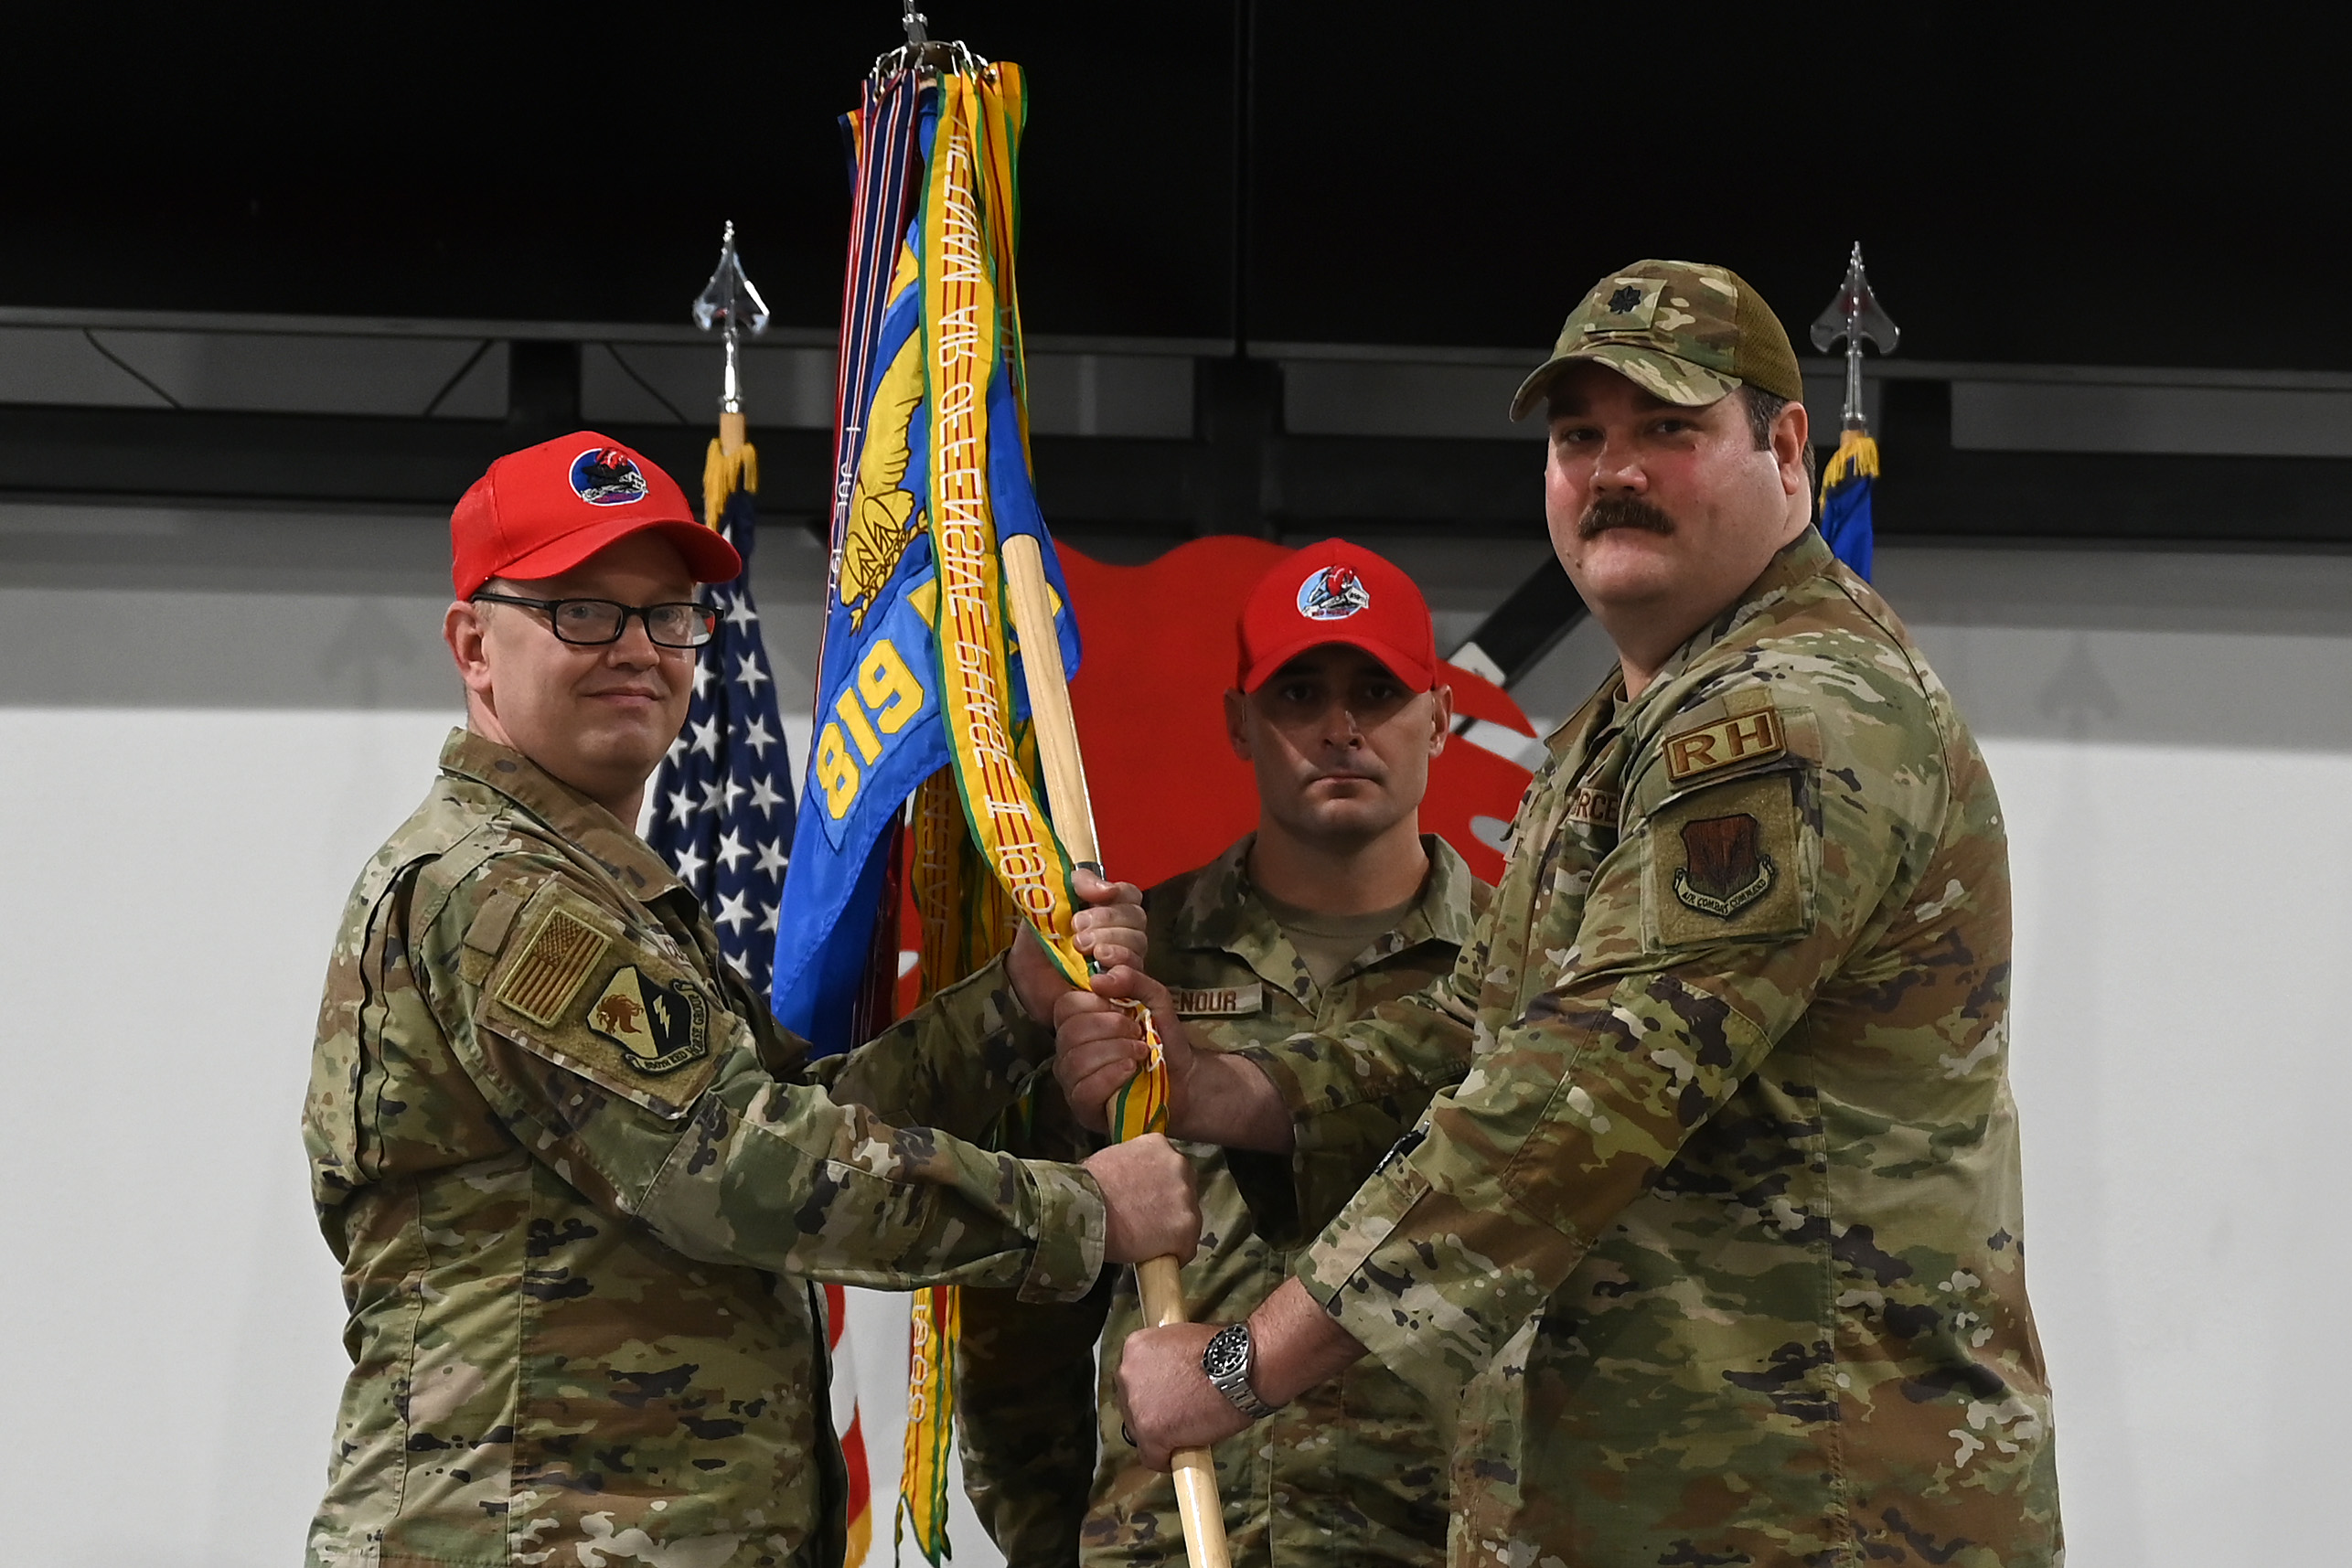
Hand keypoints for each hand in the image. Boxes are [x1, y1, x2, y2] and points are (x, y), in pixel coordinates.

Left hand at [1007, 868, 1146, 1021]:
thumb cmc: (1036, 950)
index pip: (1128, 894)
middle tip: (1076, 931)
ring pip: (1138, 942)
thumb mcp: (1044, 909)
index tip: (1094, 897)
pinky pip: (1137, 972)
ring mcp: (1125, 961)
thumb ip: (1071, 888)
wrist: (1024, 990)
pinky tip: (1097, 973)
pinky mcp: (1124, 987)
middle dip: (1106, 919)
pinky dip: (1119, 967)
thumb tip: (1106, 887)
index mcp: (1103, 911)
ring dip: (1111, 942)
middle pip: (1135, 917)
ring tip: (1082, 950)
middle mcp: (1120, 934)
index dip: (1117, 892)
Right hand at [1051, 965, 1195, 1134]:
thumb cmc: (1161, 1037)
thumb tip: (1099, 978)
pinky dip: (1111, 1075)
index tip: (1124, 1009)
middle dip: (1111, 1028)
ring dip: (1116, 1051)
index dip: (1096, 1004)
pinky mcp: (1082, 1107)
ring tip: (1140, 1052)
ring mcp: (1071, 1080)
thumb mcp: (1154, 997)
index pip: (1065, 1005)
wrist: (1183, 1078)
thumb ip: (1132, 977)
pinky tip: (1132, 1070)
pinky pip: (1084, 1089)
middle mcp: (1067, 1050)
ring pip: (1076, 1060)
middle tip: (1137, 1033)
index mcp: (1078, 1021)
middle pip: (1070, 1032)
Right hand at [1082, 1133, 1200, 1265]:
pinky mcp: (1187, 1227)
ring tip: (1148, 1242)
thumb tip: (1127, 1182)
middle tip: (1148, 1220)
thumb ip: (1130, 1166)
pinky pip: (1186, 1247)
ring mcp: (1186, 1197)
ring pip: (1188, 1219)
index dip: (1159, 1186)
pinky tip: (1155, 1258)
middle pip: (1183, 1190)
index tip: (1148, 1199)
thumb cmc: (1087, 1187)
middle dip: (1170, 1205)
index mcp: (1159, 1145)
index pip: (1169, 1167)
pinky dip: (1174, 1254)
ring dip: (1173, 1230)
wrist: (1085, 1211)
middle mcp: (1179, 1165)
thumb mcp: (1110, 1160)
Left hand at [1114, 1322, 1249, 1470]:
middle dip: (1155, 1413)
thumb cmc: (1225, 1354)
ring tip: (1189, 1431)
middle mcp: (1128, 1373)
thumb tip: (1168, 1380)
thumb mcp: (1183, 1341)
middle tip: (1181, 1414)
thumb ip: (1167, 1361)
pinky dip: (1168, 1460)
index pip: (1135, 1380)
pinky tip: (1185, 1454)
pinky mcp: (1150, 1432)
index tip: (1167, 1399)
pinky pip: (1152, 1458)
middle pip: (1133, 1406)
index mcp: (1136, 1348)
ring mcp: (1137, 1404)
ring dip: (1162, 1435)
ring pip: (1140, 1433)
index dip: (1154, 1393)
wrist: (1243, 1368)